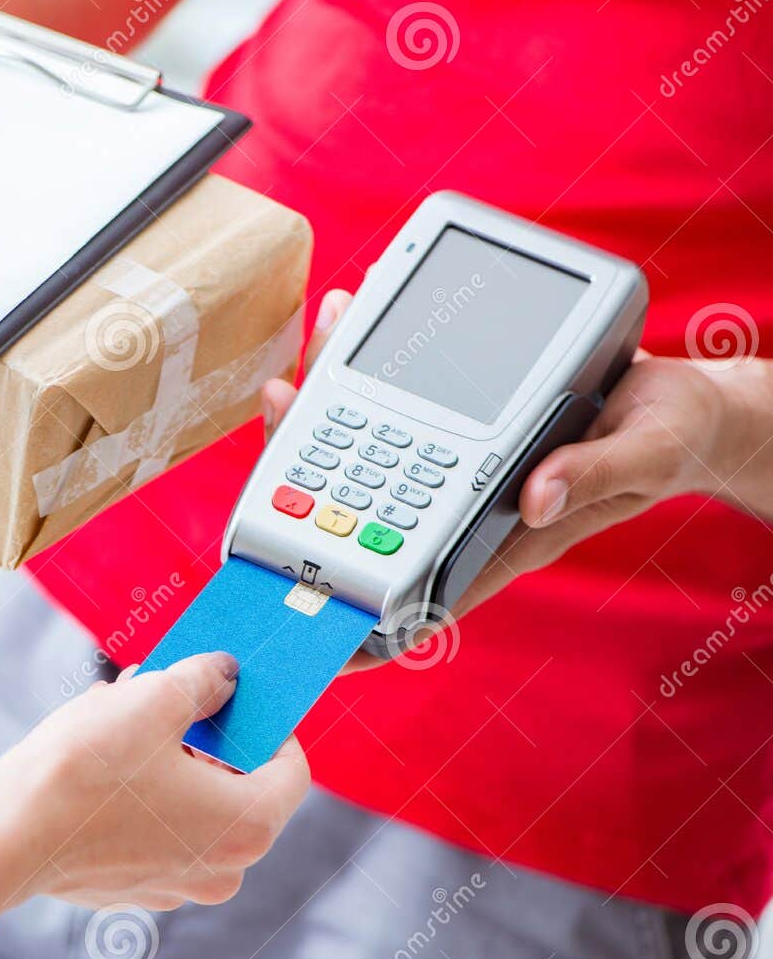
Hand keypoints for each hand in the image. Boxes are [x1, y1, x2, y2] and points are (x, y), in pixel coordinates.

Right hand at [0, 653, 309, 910]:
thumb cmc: (86, 771)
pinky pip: (155, 831)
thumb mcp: (155, 699)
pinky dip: (141, 795)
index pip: (292, 768)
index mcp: (248, 826)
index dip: (270, 723)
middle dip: (207, 735)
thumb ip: (205, 680)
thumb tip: (224, 674)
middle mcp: (222, 869)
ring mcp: (176, 886)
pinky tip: (102, 759)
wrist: (7, 835)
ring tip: (125, 716)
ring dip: (169, 760)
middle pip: (238, 787)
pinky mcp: (132, 888)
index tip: (240, 695)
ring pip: (192, 807)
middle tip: (173, 695)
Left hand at [259, 291, 735, 664]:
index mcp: (503, 537)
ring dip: (326, 413)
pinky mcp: (456, 425)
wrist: (680, 402)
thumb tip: (534, 496)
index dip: (360, 619)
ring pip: (367, 450)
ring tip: (293, 371)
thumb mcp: (641, 456)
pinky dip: (364, 370)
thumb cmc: (666, 438)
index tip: (309, 633)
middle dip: (310, 478)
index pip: (418, 591)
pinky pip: (394, 405)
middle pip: (365, 509)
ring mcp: (454, 465)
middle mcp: (464, 505)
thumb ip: (590, 475)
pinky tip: (346, 324)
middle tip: (277, 416)